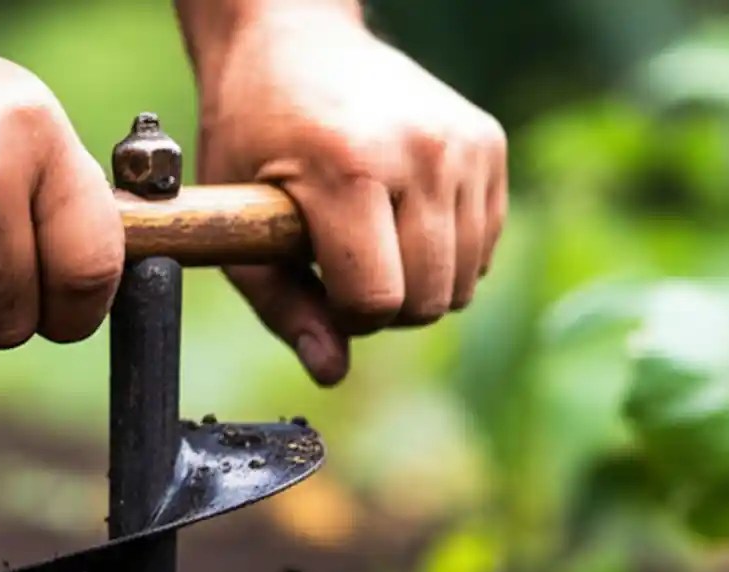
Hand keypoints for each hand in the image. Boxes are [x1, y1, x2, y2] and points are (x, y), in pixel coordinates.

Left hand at [180, 1, 507, 384]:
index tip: (316, 280)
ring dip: (416, 283)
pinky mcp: (489, 143)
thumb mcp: (240, 222)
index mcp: (350, 168)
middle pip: (428, 301)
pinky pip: (485, 247)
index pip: (378, 300)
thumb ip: (283, 306)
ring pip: (465, 283)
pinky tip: (402, 215)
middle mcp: (422, 152)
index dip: (344, 313)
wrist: (292, 40)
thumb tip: (331, 373)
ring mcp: (464, 144)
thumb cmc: (252, 133)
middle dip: (382, 305)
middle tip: (340, 262)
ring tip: (369, 237)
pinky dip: (446, 252)